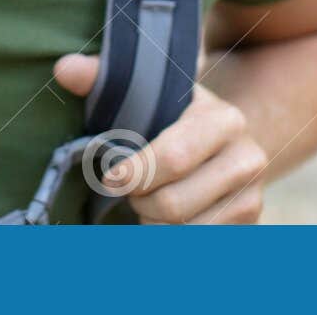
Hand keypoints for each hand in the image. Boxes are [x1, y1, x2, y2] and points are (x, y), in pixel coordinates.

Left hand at [53, 52, 267, 223]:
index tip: (109, 179)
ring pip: (183, 231)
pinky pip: (197, 246)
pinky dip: (171, 238)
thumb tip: (64, 69)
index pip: (173, 157)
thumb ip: (104, 78)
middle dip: (140, 202)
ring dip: (153, 223)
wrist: (226, 141)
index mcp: (223, 119)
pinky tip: (166, 219)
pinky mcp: (250, 225)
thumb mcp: (149, 92)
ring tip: (148, 202)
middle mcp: (247, 158)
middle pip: (173, 204)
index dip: (135, 174)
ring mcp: (253, 196)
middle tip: (130, 190)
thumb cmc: (173, 116)